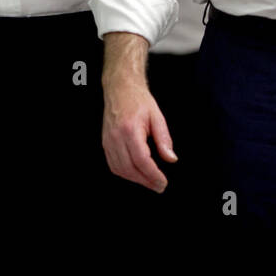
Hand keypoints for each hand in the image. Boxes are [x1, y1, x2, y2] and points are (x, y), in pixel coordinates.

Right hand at [102, 78, 175, 192]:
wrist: (120, 89)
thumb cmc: (139, 100)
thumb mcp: (157, 116)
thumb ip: (164, 139)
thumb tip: (171, 159)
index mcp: (130, 129)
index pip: (142, 160)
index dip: (153, 175)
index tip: (163, 182)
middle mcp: (116, 137)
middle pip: (129, 168)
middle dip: (146, 181)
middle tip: (159, 186)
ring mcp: (108, 141)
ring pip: (120, 169)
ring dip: (135, 179)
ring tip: (150, 182)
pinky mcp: (105, 143)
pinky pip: (113, 164)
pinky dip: (125, 173)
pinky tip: (136, 174)